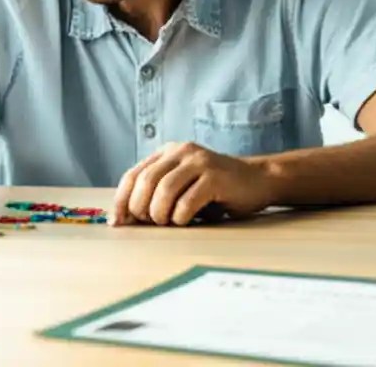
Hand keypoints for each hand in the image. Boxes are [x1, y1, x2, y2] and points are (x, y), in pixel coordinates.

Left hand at [112, 142, 276, 226]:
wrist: (257, 180)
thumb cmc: (214, 191)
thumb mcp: (182, 187)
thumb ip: (156, 195)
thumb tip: (123, 220)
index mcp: (167, 153)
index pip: (133, 175)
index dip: (121, 200)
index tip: (118, 223)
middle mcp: (180, 152)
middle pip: (146, 181)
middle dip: (140, 208)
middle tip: (149, 223)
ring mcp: (199, 162)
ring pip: (164, 189)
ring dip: (160, 213)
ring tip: (167, 223)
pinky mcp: (215, 177)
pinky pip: (187, 201)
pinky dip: (181, 216)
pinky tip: (185, 221)